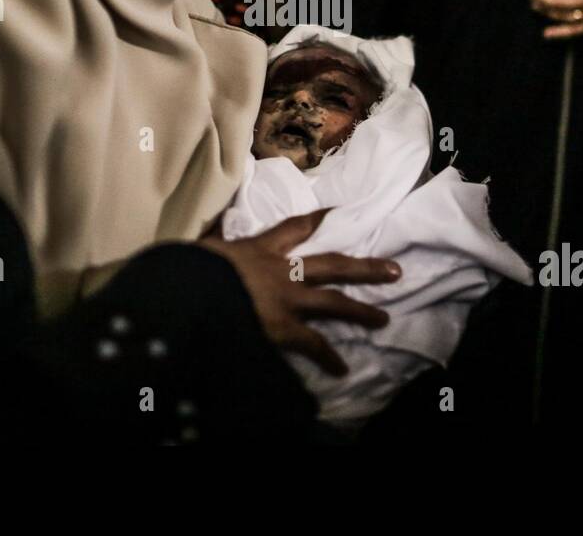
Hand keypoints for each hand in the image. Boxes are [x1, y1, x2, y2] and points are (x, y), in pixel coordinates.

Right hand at [199, 209, 398, 375]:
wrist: (189, 292)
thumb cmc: (192, 268)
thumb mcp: (203, 248)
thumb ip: (214, 241)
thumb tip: (212, 230)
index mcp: (260, 248)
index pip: (295, 228)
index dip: (319, 219)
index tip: (338, 212)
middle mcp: (283, 270)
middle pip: (332, 264)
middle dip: (364, 267)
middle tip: (393, 269)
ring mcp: (288, 299)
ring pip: (335, 302)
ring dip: (361, 311)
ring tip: (384, 319)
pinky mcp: (285, 328)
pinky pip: (314, 344)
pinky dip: (328, 358)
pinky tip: (342, 370)